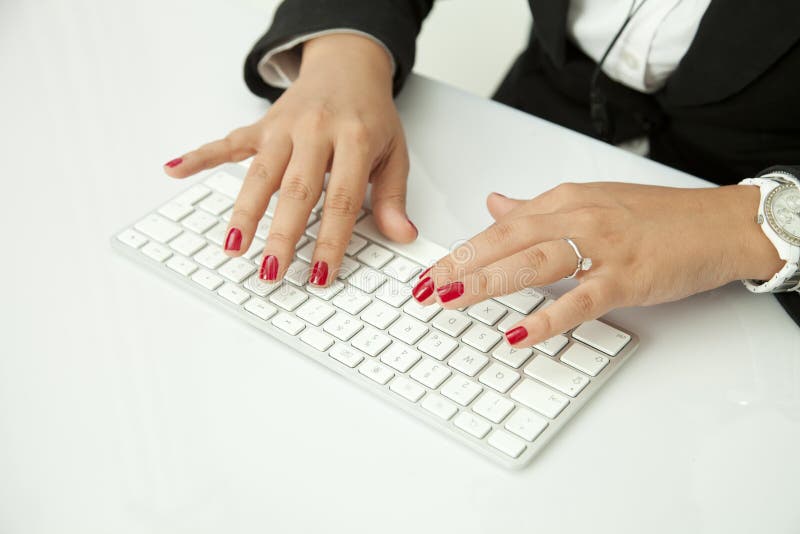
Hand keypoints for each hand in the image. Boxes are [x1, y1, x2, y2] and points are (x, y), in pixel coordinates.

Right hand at [163, 34, 415, 285]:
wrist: (348, 66)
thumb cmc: (370, 115)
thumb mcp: (393, 152)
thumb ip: (392, 196)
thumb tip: (403, 236)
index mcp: (354, 139)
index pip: (340, 199)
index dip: (330, 240)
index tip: (320, 274)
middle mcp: (315, 131)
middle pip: (296, 190)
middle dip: (281, 234)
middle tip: (271, 271)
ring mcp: (284, 127)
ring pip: (260, 173)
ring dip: (244, 211)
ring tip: (233, 246)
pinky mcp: (262, 124)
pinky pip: (228, 142)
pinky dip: (200, 155)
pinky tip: (175, 169)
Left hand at [411, 182, 782, 346]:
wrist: (718, 224)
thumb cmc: (655, 216)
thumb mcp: (590, 202)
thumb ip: (537, 208)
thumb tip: (495, 205)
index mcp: (565, 201)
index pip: (500, 226)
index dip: (462, 250)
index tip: (430, 270)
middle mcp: (578, 218)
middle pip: (507, 240)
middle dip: (460, 266)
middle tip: (424, 289)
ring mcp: (602, 247)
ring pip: (534, 262)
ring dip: (488, 282)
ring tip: (451, 301)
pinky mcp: (627, 277)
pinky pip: (581, 299)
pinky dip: (548, 316)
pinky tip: (518, 333)